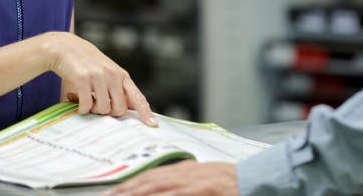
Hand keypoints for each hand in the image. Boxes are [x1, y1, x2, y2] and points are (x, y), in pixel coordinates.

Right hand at [43, 32, 156, 125]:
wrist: (64, 47)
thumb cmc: (86, 63)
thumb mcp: (106, 72)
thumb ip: (118, 88)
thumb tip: (131, 108)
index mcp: (121, 75)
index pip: (137, 97)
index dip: (145, 112)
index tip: (153, 125)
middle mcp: (112, 75)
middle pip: (120, 109)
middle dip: (109, 113)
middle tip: (97, 104)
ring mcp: (98, 76)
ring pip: (104, 109)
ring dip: (93, 110)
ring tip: (86, 99)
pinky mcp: (83, 79)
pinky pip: (87, 106)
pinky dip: (82, 108)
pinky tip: (76, 99)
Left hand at [104, 161, 237, 195]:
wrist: (253, 179)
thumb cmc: (229, 180)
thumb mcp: (203, 174)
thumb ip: (184, 177)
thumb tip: (164, 182)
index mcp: (184, 170)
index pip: (152, 175)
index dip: (132, 182)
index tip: (116, 189)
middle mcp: (184, 174)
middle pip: (149, 181)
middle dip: (127, 189)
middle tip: (109, 195)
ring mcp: (191, 183)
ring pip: (157, 188)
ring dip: (137, 192)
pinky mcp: (199, 191)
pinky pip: (174, 195)